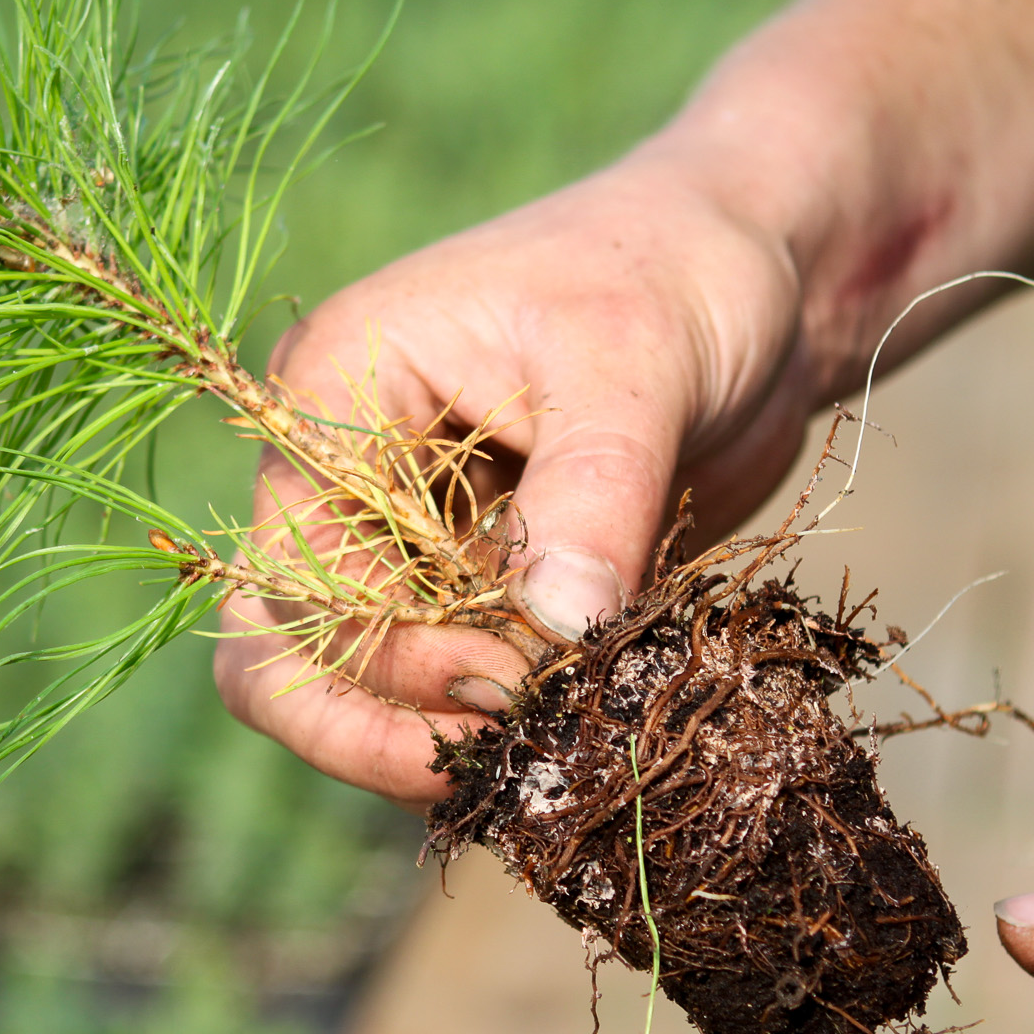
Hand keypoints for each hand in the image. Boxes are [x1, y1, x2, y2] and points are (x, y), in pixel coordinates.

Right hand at [214, 154, 814, 807]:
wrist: (755, 280)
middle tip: (508, 751)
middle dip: (374, 725)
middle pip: (277, 649)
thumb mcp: (639, 365)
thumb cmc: (679, 275)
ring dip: (424, 744)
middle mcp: (339, 474)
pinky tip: (567, 740)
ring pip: (342, 690)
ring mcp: (397, 541)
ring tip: (539, 758)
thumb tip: (557, 628)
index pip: (300, 569)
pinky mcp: (468, 590)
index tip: (525, 672)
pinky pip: (433, 693)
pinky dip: (485, 732)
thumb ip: (593, 495)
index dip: (395, 650)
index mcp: (335, 391)